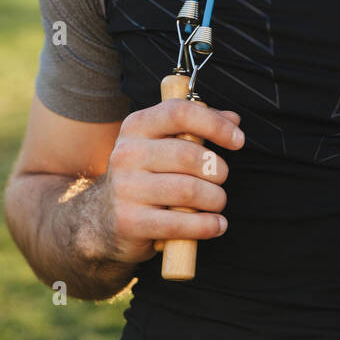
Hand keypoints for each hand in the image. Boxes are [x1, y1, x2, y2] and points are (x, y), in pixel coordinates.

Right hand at [88, 101, 243, 265]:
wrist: (101, 219)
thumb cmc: (145, 174)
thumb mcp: (163, 143)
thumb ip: (198, 127)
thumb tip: (234, 120)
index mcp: (138, 126)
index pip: (180, 113)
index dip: (215, 124)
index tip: (238, 141)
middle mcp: (127, 153)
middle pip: (189, 155)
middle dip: (217, 170)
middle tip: (220, 178)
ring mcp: (125, 188)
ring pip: (189, 190)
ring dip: (215, 199)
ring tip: (217, 202)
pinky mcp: (129, 222)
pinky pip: (179, 224)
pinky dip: (206, 226)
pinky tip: (216, 225)